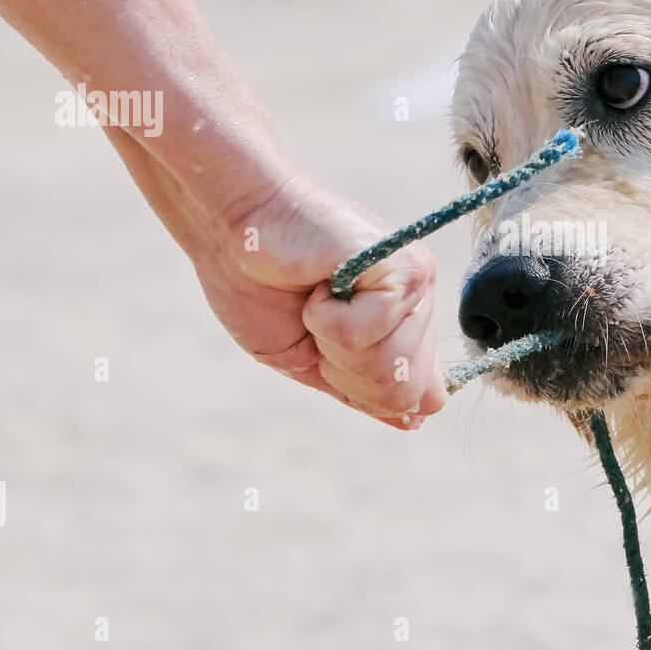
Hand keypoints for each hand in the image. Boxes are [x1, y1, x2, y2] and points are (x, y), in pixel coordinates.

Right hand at [200, 175, 447, 429]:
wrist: (230, 231)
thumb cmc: (260, 287)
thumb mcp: (313, 358)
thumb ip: (366, 388)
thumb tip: (419, 417)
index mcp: (404, 326)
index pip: (417, 397)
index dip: (362, 389)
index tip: (325, 344)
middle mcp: (420, 305)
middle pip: (402, 391)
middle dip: (345, 371)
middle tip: (316, 319)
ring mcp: (416, 285)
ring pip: (387, 368)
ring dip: (332, 343)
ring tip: (317, 298)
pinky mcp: (403, 267)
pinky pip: (365, 334)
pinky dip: (325, 318)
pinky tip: (320, 282)